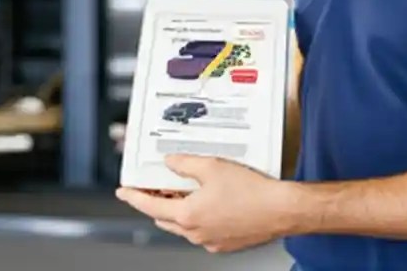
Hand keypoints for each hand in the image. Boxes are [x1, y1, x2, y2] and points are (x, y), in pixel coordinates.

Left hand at [116, 154, 304, 253]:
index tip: (124, 192)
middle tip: (154, 187)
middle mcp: (196, 232)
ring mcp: (211, 241)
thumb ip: (185, 164)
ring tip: (183, 191)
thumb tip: (171, 162)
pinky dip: (198, 218)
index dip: (134, 197)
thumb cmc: (252, 192)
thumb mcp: (211, 167)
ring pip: (184, 227)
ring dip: (178, 211)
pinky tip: (208, 203)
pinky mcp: (226, 244)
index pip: (150, 206)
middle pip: (164, 218)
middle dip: (156, 203)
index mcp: (188, 215)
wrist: (282, 209)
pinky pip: (203, 232)